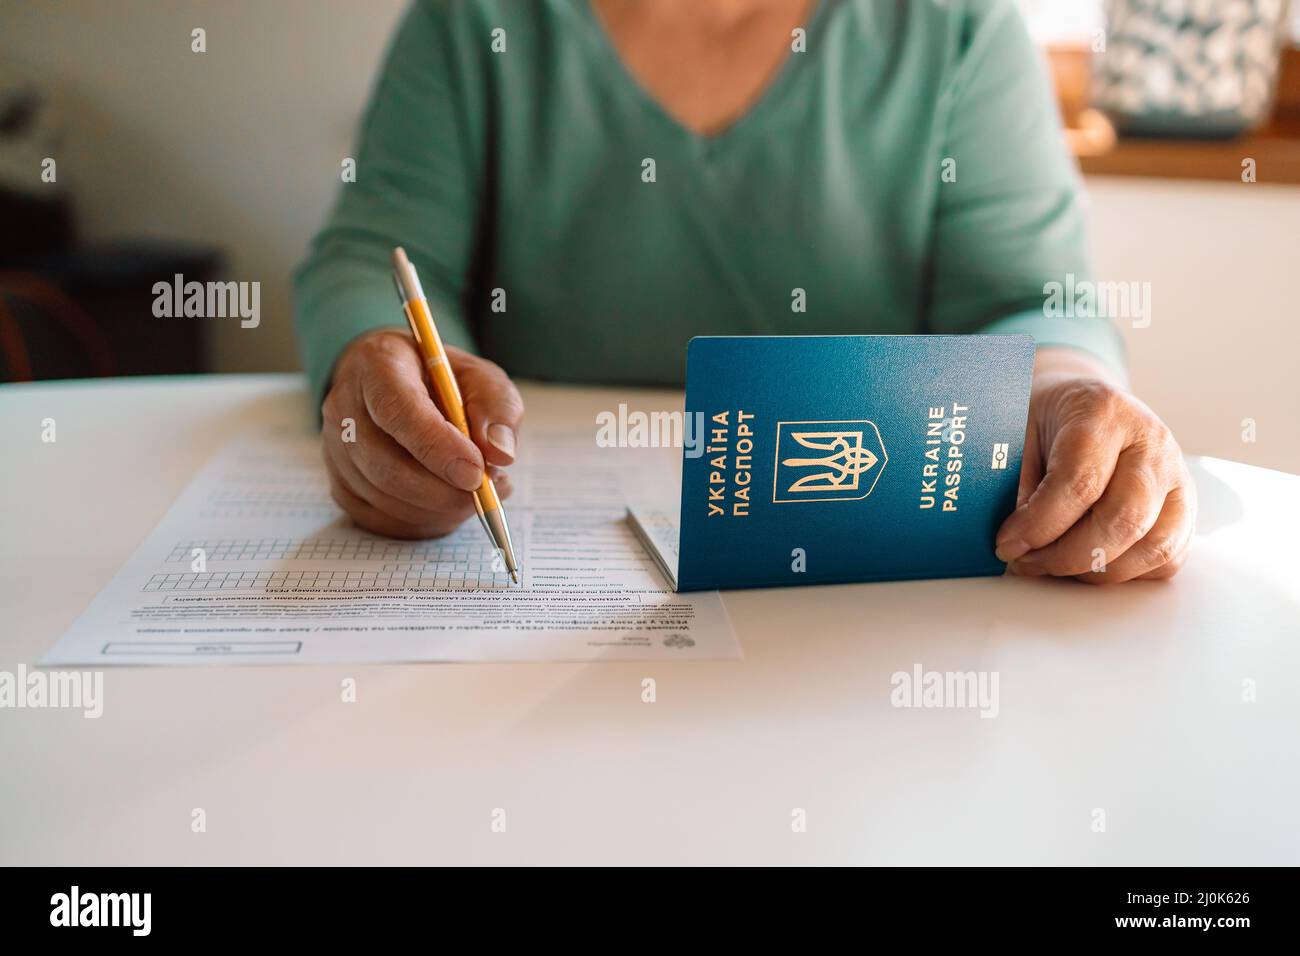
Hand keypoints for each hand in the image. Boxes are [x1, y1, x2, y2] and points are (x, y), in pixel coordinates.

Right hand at [320, 329, 523, 537]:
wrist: (399, 384)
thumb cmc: (442, 380)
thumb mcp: (480, 378)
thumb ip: (496, 408)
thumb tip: (499, 454)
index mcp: (377, 366)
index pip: (396, 410)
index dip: (437, 447)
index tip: (476, 473)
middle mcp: (344, 407)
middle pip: (384, 464)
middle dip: (442, 491)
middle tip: (486, 493)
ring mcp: (334, 448)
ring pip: (383, 497)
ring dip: (437, 508)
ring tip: (475, 492)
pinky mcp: (340, 482)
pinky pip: (379, 518)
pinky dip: (422, 521)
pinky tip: (449, 504)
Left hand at [995, 349, 1194, 583]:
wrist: (1083, 404)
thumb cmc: (1046, 420)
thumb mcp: (1017, 433)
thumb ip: (1016, 482)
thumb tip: (1014, 541)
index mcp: (1104, 413)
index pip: (1080, 481)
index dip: (1040, 524)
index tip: (1007, 544)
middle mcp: (1151, 443)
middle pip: (1124, 518)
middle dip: (1067, 556)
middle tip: (1027, 562)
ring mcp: (1176, 476)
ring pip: (1153, 546)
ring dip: (1096, 571)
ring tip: (1054, 565)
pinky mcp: (1184, 507)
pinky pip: (1166, 558)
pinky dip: (1125, 573)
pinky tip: (1086, 563)